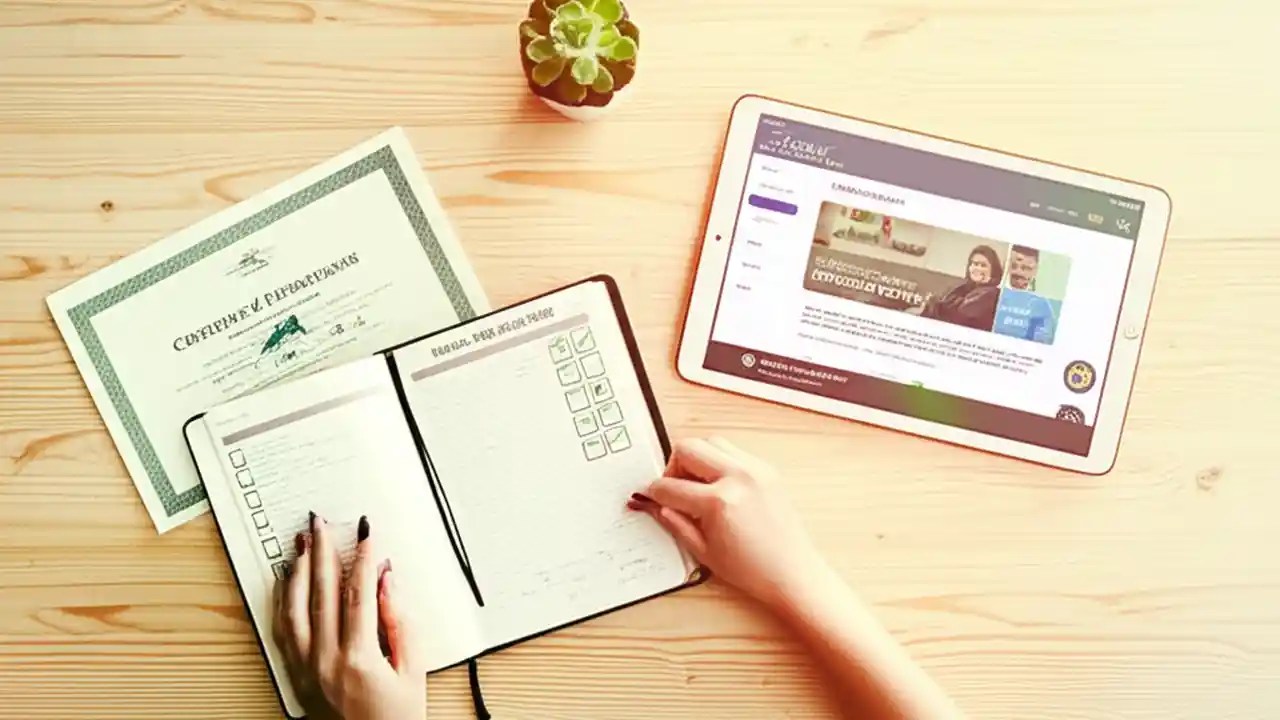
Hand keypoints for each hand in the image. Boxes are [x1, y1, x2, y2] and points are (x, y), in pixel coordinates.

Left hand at [275, 514, 425, 719]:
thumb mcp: (413, 672)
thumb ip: (401, 623)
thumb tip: (387, 583)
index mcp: (358, 659)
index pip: (359, 593)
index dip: (363, 557)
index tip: (365, 532)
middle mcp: (326, 661)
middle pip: (322, 593)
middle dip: (323, 552)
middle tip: (322, 523)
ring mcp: (307, 668)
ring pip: (296, 608)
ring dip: (298, 571)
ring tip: (301, 542)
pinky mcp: (297, 675)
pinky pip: (283, 630)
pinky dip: (283, 600)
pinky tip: (286, 581)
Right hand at [630, 437, 829, 609]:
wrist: (791, 572)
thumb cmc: (753, 569)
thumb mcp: (703, 551)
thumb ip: (674, 522)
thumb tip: (654, 504)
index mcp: (719, 502)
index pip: (670, 486)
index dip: (654, 493)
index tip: (651, 496)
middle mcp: (738, 477)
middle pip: (687, 447)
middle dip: (673, 467)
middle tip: (675, 488)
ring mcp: (756, 470)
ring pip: (711, 442)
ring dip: (697, 459)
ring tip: (697, 486)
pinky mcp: (767, 470)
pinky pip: (733, 451)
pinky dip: (719, 462)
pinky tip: (718, 486)